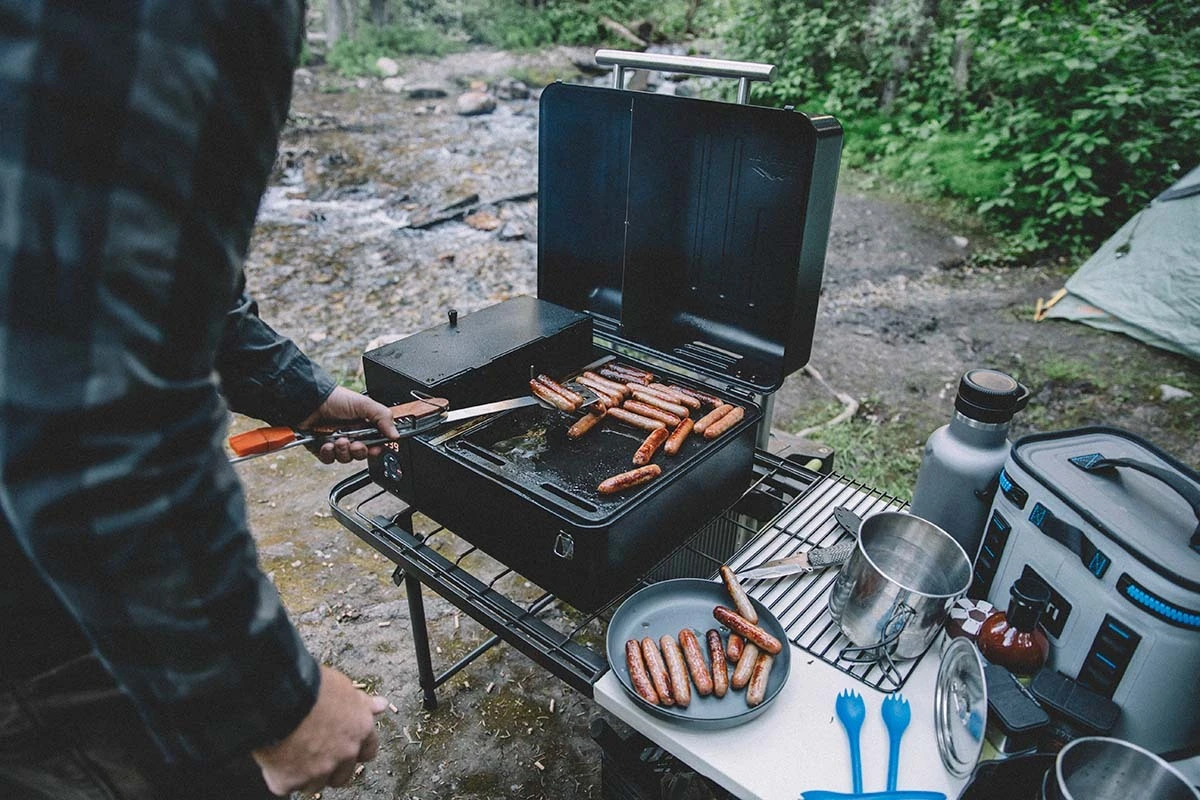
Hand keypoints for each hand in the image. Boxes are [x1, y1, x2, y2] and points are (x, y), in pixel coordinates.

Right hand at [252, 665, 388, 794]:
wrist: (278, 698)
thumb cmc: (310, 686)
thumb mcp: (343, 687)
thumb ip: (362, 703)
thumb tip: (381, 705)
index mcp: (360, 730)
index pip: (368, 752)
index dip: (355, 750)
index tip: (344, 746)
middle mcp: (344, 754)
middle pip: (342, 775)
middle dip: (331, 767)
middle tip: (313, 751)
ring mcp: (318, 771)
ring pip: (314, 784)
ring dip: (305, 773)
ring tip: (291, 751)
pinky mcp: (290, 781)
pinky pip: (286, 785)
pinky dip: (279, 775)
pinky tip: (274, 757)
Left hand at [300, 386, 399, 463]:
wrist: (309, 401)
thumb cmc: (335, 399)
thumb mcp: (365, 404)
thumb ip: (383, 417)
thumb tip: (395, 434)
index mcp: (364, 425)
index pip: (376, 443)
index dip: (376, 448)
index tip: (374, 447)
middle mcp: (352, 435)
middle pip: (361, 454)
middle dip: (359, 451)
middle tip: (355, 443)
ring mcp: (337, 442)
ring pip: (346, 459)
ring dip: (343, 451)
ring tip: (339, 440)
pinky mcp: (322, 449)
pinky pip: (329, 460)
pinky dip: (329, 454)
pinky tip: (327, 444)